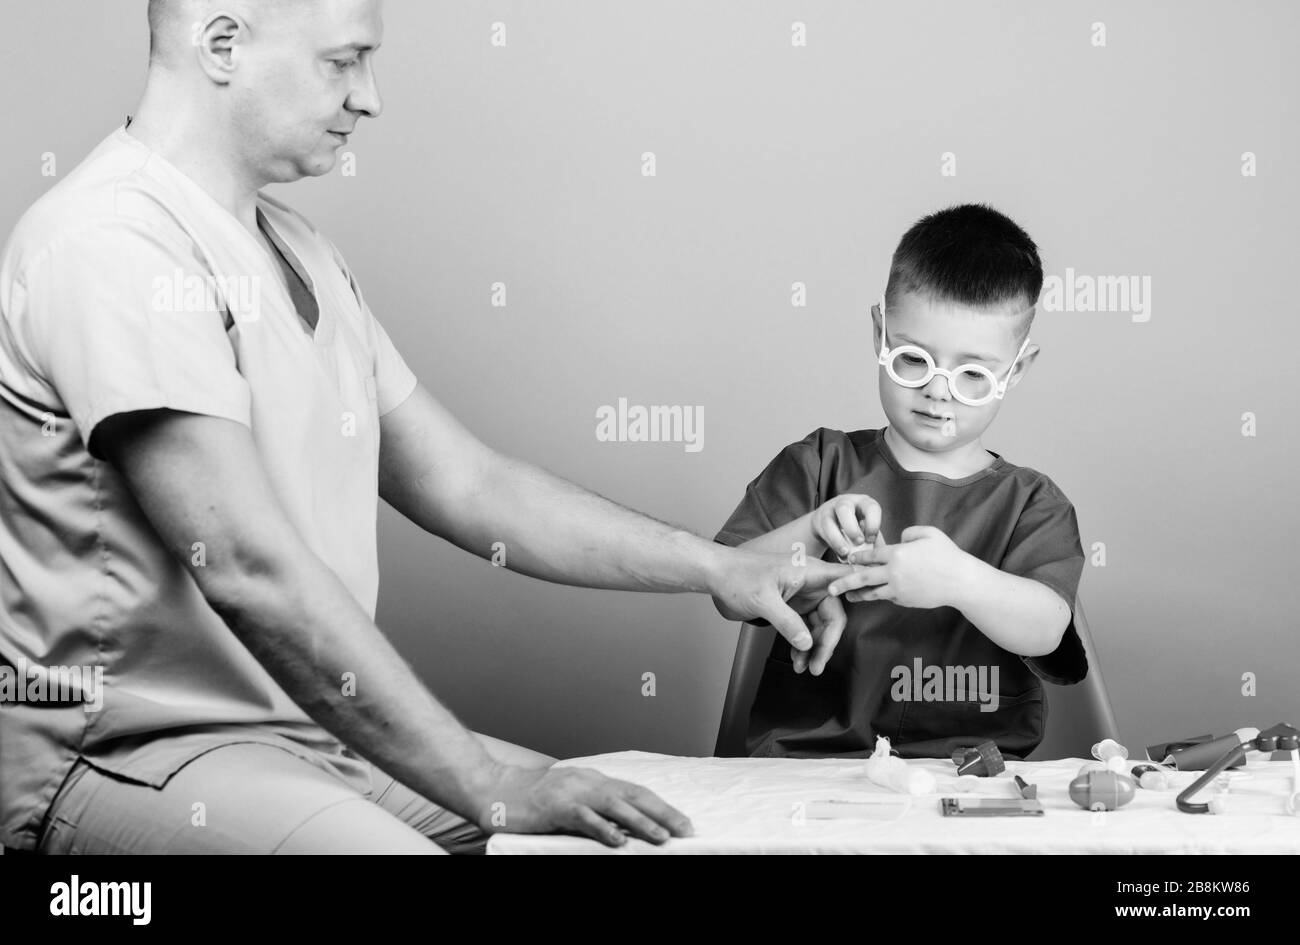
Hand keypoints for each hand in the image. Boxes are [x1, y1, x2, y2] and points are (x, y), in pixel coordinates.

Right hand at [479, 764, 693, 846]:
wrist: (494, 790)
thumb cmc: (531, 800)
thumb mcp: (569, 799)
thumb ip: (594, 809)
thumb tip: (623, 827)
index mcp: (594, 780)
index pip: (635, 791)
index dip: (660, 806)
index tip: (682, 821)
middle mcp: (588, 782)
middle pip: (633, 795)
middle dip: (663, 812)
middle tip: (686, 829)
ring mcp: (572, 792)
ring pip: (615, 805)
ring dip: (641, 822)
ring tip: (662, 836)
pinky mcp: (555, 807)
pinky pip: (584, 818)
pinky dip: (603, 829)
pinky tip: (618, 841)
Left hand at [710, 547, 861, 660]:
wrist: (717, 575)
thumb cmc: (738, 576)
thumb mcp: (763, 599)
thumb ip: (786, 621)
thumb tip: (807, 644)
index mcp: (811, 571)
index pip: (846, 581)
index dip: (859, 594)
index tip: (861, 613)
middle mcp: (812, 582)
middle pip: (833, 614)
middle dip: (826, 642)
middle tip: (817, 666)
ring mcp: (804, 595)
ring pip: (820, 625)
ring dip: (814, 648)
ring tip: (805, 668)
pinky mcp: (794, 606)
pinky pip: (806, 628)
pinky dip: (803, 644)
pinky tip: (797, 659)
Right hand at [810, 494, 882, 559]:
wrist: (833, 524)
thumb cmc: (857, 528)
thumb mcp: (868, 531)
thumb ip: (874, 543)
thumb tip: (879, 558)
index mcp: (864, 503)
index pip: (871, 508)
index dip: (872, 524)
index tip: (871, 540)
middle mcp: (847, 502)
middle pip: (845, 509)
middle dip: (851, 528)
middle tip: (858, 543)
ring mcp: (830, 509)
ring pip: (829, 521)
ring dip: (838, 538)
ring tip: (846, 552)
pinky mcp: (820, 519)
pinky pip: (824, 531)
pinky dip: (833, 543)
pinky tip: (840, 554)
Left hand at [830, 525, 974, 609]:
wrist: (961, 582)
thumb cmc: (948, 555)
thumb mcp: (929, 533)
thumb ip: (909, 532)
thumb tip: (899, 539)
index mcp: (898, 553)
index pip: (871, 555)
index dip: (858, 556)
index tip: (849, 557)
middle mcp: (894, 572)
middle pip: (862, 577)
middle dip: (845, 582)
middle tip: (831, 588)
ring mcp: (899, 589)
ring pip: (872, 592)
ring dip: (858, 594)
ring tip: (846, 596)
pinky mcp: (905, 600)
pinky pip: (888, 597)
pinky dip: (880, 596)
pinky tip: (873, 596)